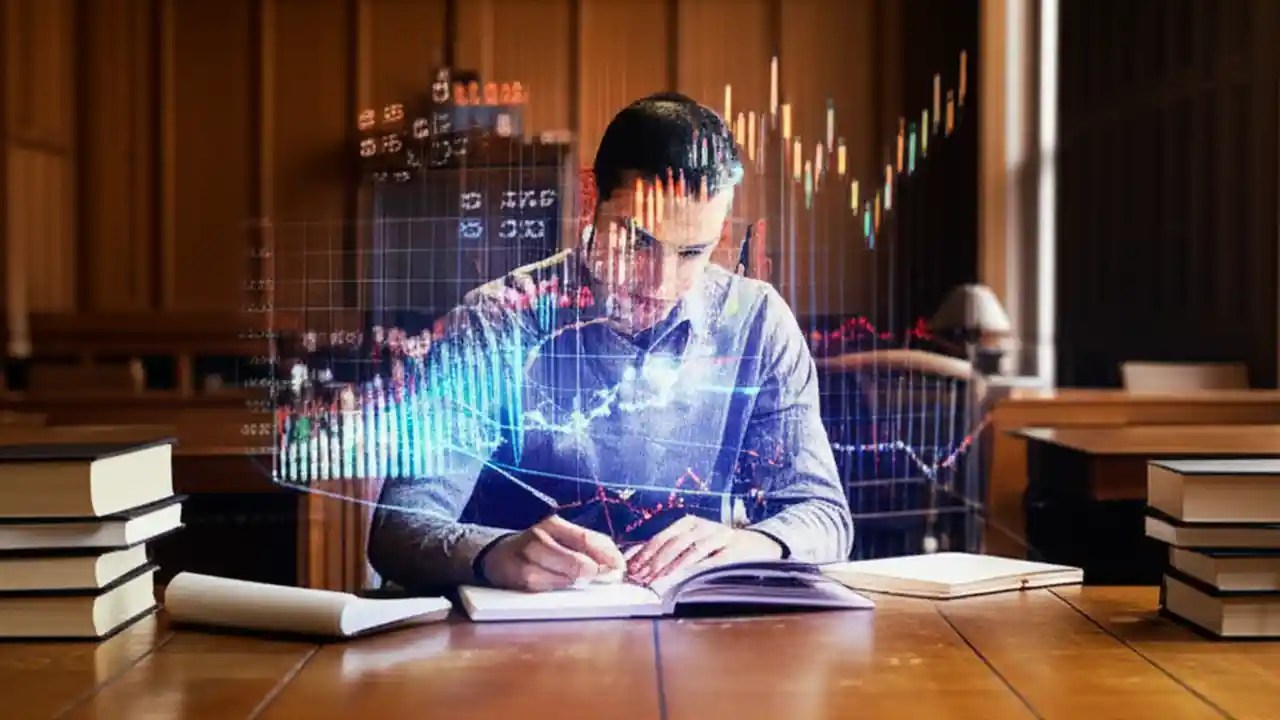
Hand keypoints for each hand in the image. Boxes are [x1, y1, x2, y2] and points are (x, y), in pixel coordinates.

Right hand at [481, 515, 625, 591]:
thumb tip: (614, 564)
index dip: (608, 554)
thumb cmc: (537, 547)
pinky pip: (550, 587)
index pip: (587, 538)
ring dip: (577, 582)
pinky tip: (559, 583)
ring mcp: (528, 557)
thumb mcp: (559, 538)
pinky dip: (560, 587)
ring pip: (566, 577)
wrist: (496, 555)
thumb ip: (585, 548)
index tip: (620, 567)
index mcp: (554, 524)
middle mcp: (540, 537)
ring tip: (580, 580)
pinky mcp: (520, 578)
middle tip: (602, 578)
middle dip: (593, 573)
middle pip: (577, 561)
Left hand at [626, 517, 783, 583]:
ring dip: (673, 566)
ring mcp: (718, 536)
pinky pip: (712, 560)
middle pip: (674, 543)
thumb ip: (666, 549)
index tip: (632, 569)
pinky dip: (698, 569)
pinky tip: (686, 579)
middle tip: (642, 577)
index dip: (645, 553)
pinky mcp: (732, 549)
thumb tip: (633, 560)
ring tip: (659, 579)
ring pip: (691, 550)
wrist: (753, 544)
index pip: (662, 537)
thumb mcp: (690, 541)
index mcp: (688, 522)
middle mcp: (702, 526)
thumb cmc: (714, 546)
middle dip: (655, 562)